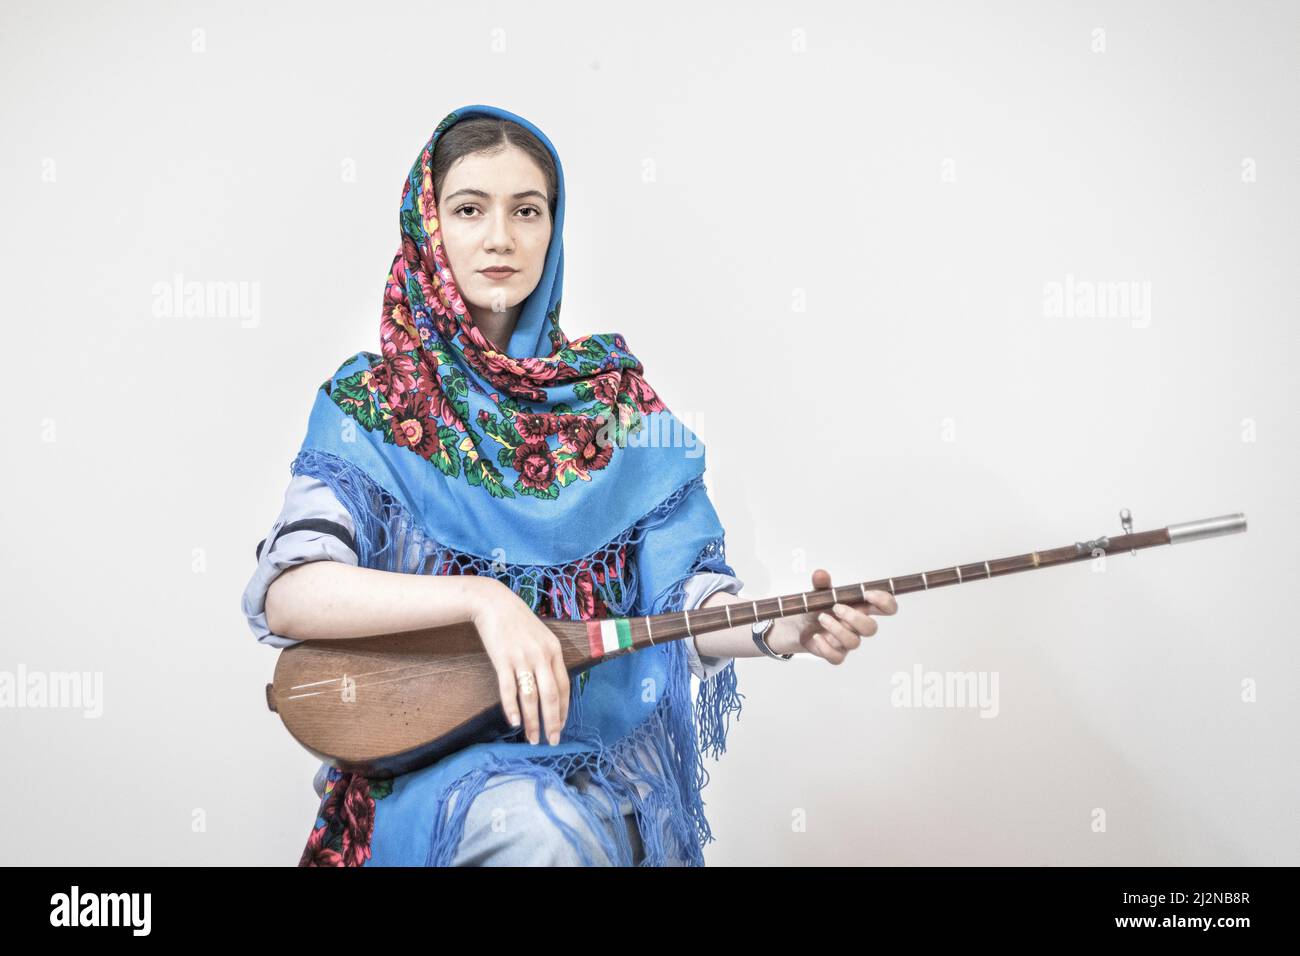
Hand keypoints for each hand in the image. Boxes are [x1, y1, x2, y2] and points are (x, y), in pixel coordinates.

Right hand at [472, 581, 569, 745]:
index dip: (563, 710)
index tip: (561, 726)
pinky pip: (509, 689)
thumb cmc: (518, 621)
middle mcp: (541, 656)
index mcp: (554, 650)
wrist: (494, 603)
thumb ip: (548, 658)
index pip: (564, 687)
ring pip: (530, 697)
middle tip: (552, 742)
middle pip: (550, 696)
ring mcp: (522, 658)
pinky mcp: (503, 659)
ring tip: (532, 738)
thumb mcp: (541, 636)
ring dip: (532, 721)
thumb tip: (553, 686)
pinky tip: (513, 722)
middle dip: (552, 722)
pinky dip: (511, 708)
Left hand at [768, 568, 898, 663]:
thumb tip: (820, 574)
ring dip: (837, 629)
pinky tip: (816, 637)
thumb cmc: (816, 608)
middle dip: (855, 618)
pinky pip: (837, 657)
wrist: (797, 626)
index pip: (886, 607)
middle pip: (872, 628)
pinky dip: (826, 648)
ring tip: (821, 618)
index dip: (884, 601)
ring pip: (854, 642)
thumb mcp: (818, 592)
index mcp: (861, 608)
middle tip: (836, 607)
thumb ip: (821, 583)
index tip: (867, 594)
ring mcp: (846, 642)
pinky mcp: (834, 653)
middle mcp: (857, 627)